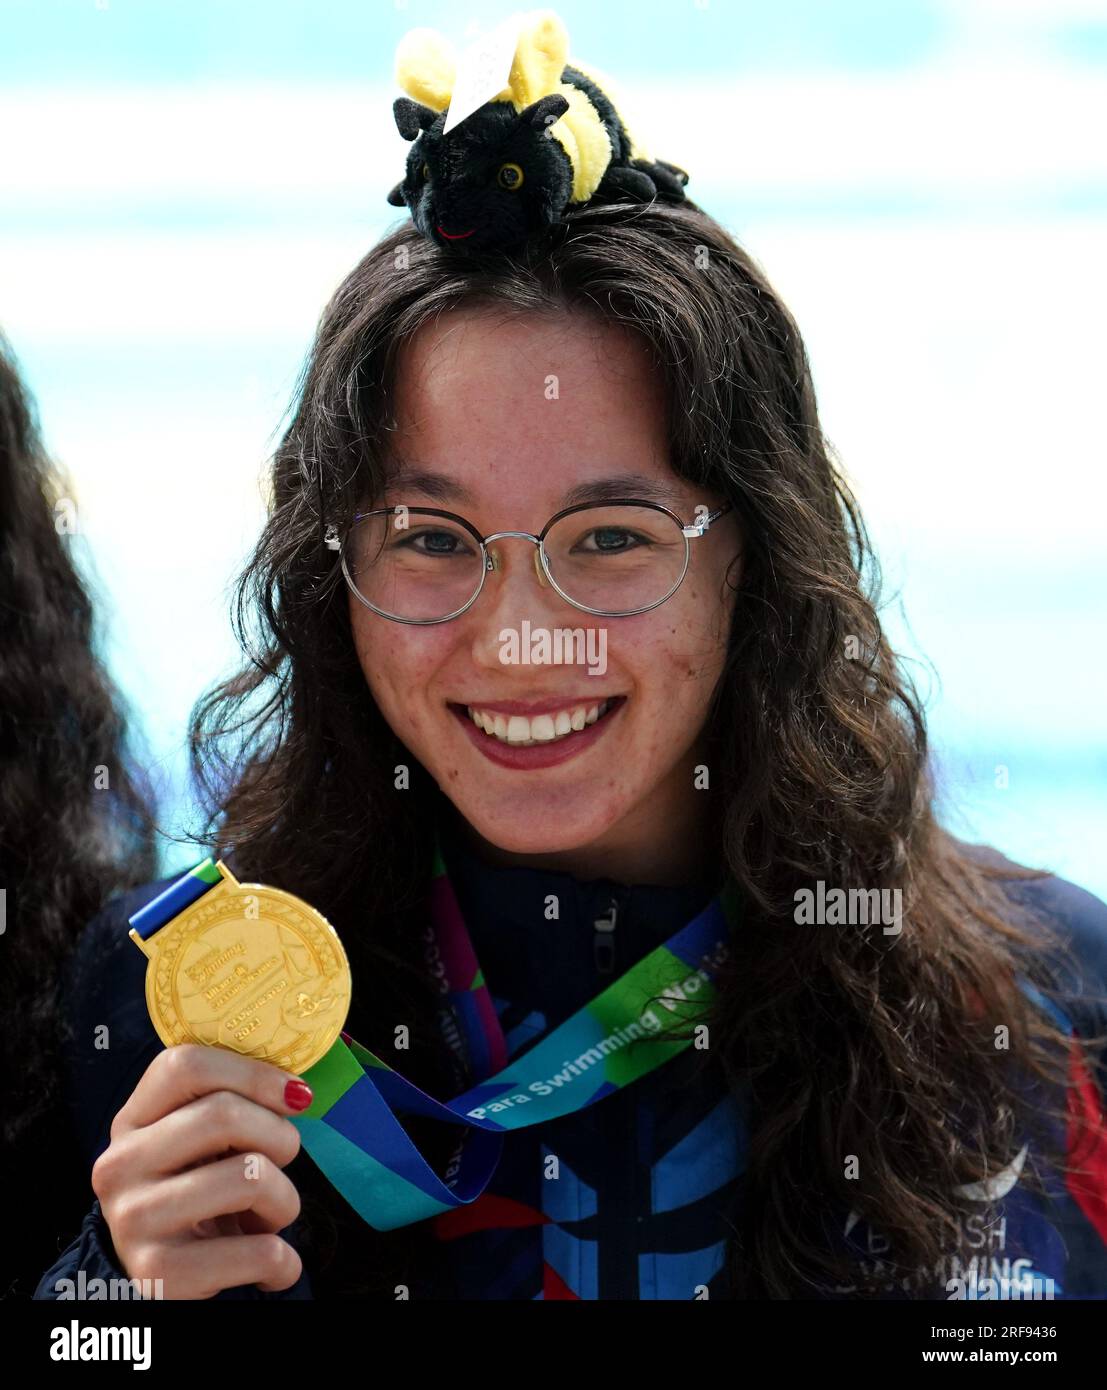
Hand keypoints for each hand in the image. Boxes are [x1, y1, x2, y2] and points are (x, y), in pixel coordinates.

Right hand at [92, 1044, 310, 1298]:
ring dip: (285, 1199)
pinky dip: (284, 1260)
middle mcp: (119, 1165)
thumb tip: (296, 1093)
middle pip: (223, 1114)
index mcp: (132, 1120)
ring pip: (250, 1176)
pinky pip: (259, 1251)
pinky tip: (274, 1262)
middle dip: (280, 1136)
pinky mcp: (160, 1274)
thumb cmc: (198, 1192)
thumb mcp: (199, 1142)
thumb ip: (232, 1102)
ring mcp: (134, 1220)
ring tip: (271, 1215)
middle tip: (284, 1159)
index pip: (186, 1065)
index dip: (253, 1073)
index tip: (295, 1096)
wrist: (165, 1278)